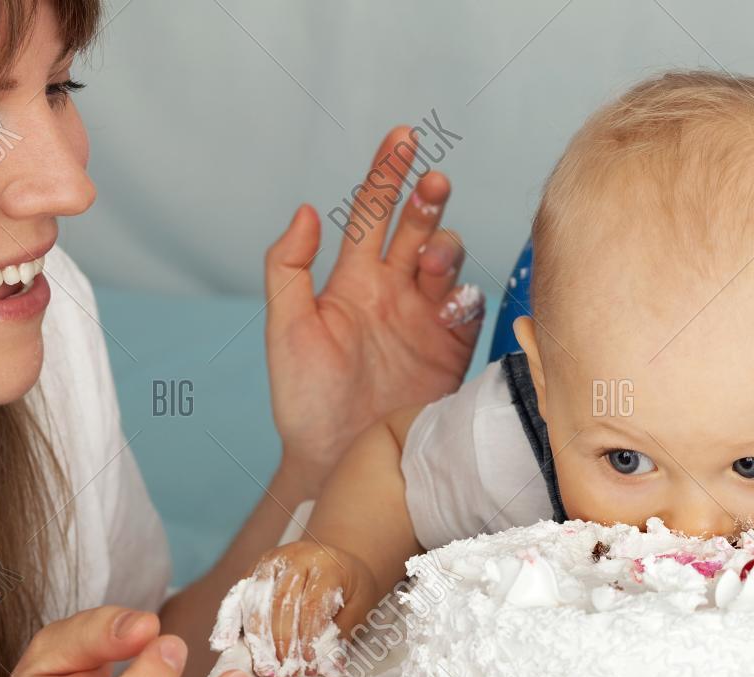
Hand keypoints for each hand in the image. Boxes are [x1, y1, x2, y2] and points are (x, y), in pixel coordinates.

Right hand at [211, 540, 372, 676]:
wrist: (337, 558)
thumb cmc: (349, 584)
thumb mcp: (361, 602)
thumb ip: (344, 632)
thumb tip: (332, 666)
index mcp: (326, 564)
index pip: (311, 604)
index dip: (307, 638)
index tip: (308, 664)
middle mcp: (295, 558)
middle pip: (280, 603)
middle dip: (281, 642)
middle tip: (284, 670)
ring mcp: (270, 561)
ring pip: (255, 600)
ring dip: (256, 638)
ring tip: (264, 665)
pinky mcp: (253, 569)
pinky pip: (236, 595)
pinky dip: (227, 620)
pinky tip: (224, 643)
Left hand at [264, 125, 486, 489]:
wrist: (341, 460)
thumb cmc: (306, 401)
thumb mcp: (286, 329)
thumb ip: (289, 267)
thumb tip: (306, 210)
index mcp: (352, 283)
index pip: (372, 215)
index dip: (387, 174)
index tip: (402, 139)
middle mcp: (392, 294)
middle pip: (417, 229)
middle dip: (427, 201)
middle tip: (434, 184)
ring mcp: (424, 322)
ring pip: (447, 263)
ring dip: (444, 250)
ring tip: (430, 264)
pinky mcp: (451, 352)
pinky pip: (468, 310)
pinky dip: (464, 298)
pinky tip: (448, 306)